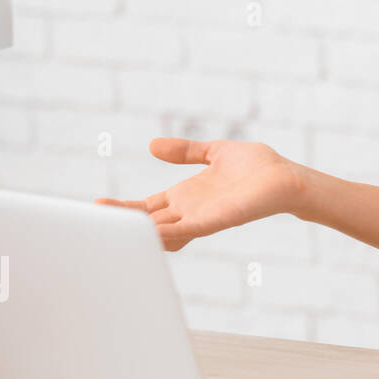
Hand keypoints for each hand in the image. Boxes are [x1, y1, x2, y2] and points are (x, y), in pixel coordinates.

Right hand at [95, 137, 303, 250]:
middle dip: (120, 223)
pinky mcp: (218, 221)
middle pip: (147, 223)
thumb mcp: (214, 152)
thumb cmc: (257, 167)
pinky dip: (169, 232)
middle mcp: (190, 211)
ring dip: (139, 231)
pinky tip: (151, 231)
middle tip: (90, 219)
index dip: (121, 209)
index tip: (95, 206)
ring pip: (162, 231)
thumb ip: (185, 151)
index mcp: (186, 197)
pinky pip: (188, 230)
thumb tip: (151, 145)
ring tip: (110, 228)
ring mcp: (202, 218)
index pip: (146, 208)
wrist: (287, 178)